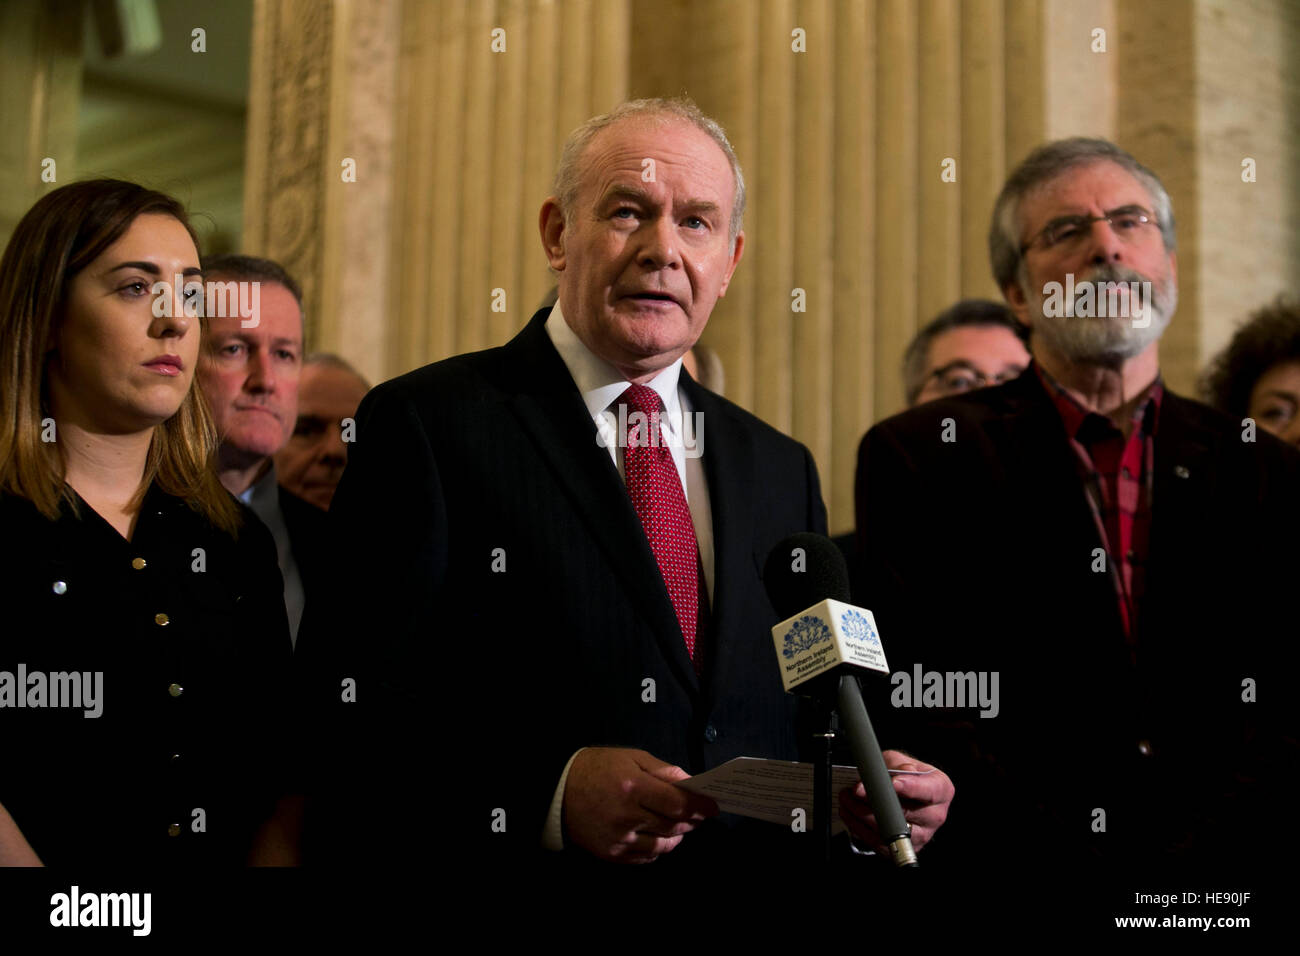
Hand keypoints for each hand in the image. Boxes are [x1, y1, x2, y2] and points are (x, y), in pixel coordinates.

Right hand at [563, 747, 718, 862]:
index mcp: (633, 787)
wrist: (557, 792)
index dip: (700, 807)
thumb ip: (662, 769)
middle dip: (692, 821)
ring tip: (681, 827)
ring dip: (678, 837)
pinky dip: (659, 850)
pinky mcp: (612, 854)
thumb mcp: (630, 757)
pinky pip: (646, 858)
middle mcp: (628, 816)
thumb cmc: (597, 768)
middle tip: (699, 815)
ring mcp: (619, 839)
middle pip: (673, 826)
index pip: (678, 804)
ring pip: (662, 846)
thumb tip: (690, 782)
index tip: (713, 806)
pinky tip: (659, 838)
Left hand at [837, 750, 953, 852]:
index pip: (929, 790)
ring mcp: (922, 834)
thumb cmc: (906, 775)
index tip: (893, 783)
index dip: (910, 787)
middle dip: (876, 802)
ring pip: (890, 831)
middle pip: (906, 813)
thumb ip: (898, 765)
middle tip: (857, 790)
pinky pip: (880, 843)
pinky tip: (850, 814)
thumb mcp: (901, 761)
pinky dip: (860, 828)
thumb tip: (898, 773)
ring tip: (847, 799)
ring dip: (862, 815)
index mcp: (940, 789)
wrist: (905, 792)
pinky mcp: (904, 847)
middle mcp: (935, 815)